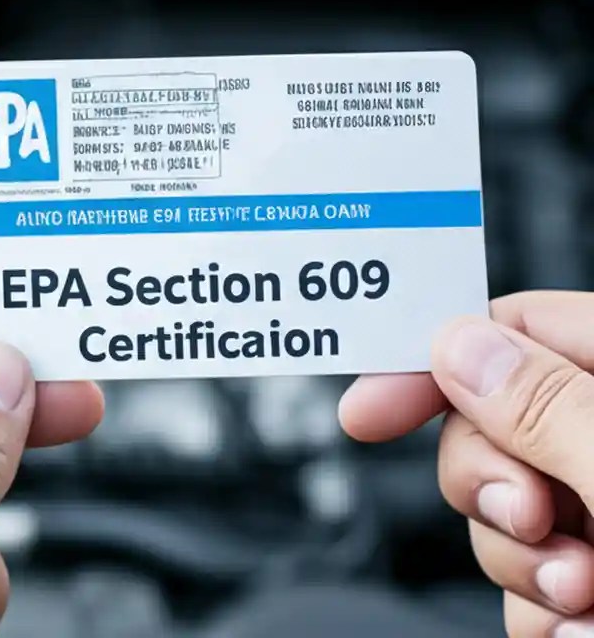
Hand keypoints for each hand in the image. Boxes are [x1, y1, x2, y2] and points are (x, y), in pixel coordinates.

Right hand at [339, 291, 593, 636]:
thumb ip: (548, 406)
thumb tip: (460, 346)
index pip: (516, 330)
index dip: (433, 363)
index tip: (366, 413)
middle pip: (488, 429)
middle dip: (488, 489)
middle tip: (535, 521)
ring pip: (497, 516)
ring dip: (520, 567)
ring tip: (588, 599)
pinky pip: (525, 585)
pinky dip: (539, 613)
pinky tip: (585, 630)